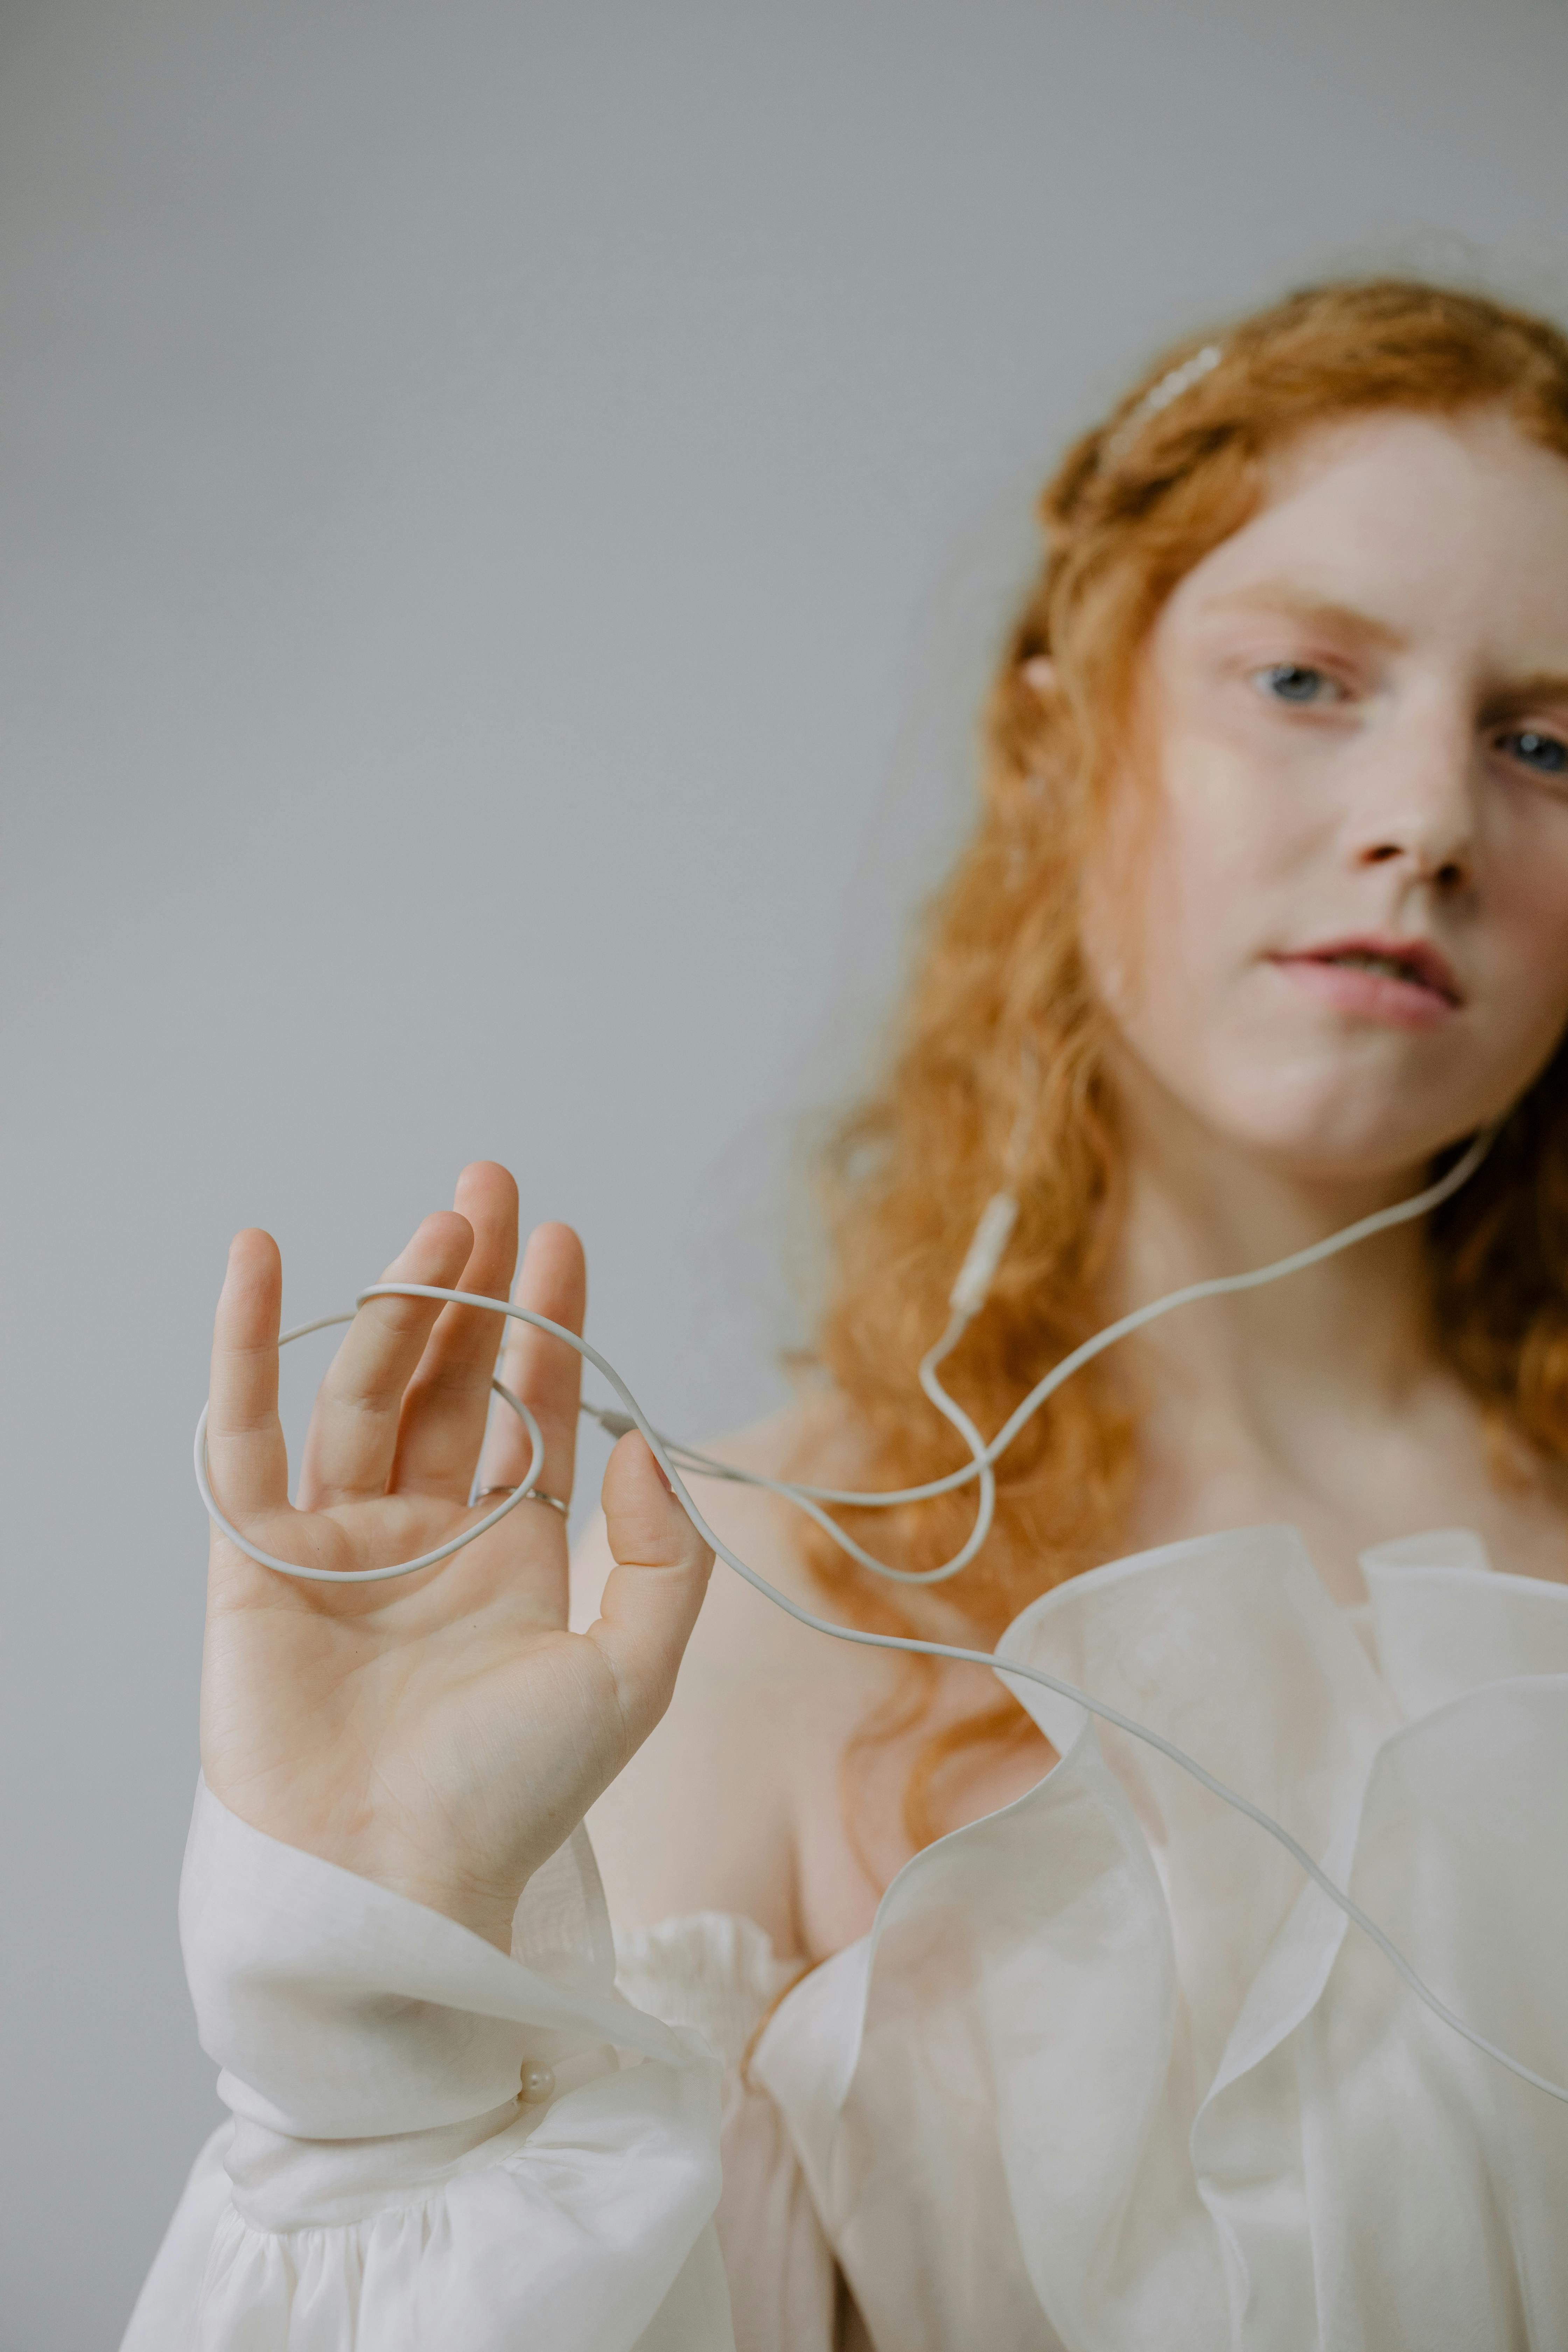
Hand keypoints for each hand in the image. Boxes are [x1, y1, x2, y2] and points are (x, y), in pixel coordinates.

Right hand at [198, 1162, 712, 1949]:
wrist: (389, 1884)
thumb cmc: (508, 1800)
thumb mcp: (631, 1679)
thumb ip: (663, 1562)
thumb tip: (637, 1446)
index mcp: (511, 1557)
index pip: (530, 1411)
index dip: (547, 1325)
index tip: (563, 1242)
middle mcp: (425, 1535)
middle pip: (449, 1379)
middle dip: (474, 1282)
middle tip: (494, 1185)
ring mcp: (339, 1539)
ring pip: (367, 1390)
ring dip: (399, 1300)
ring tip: (444, 1224)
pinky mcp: (258, 1555)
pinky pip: (245, 1433)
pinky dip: (247, 1346)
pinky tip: (262, 1260)